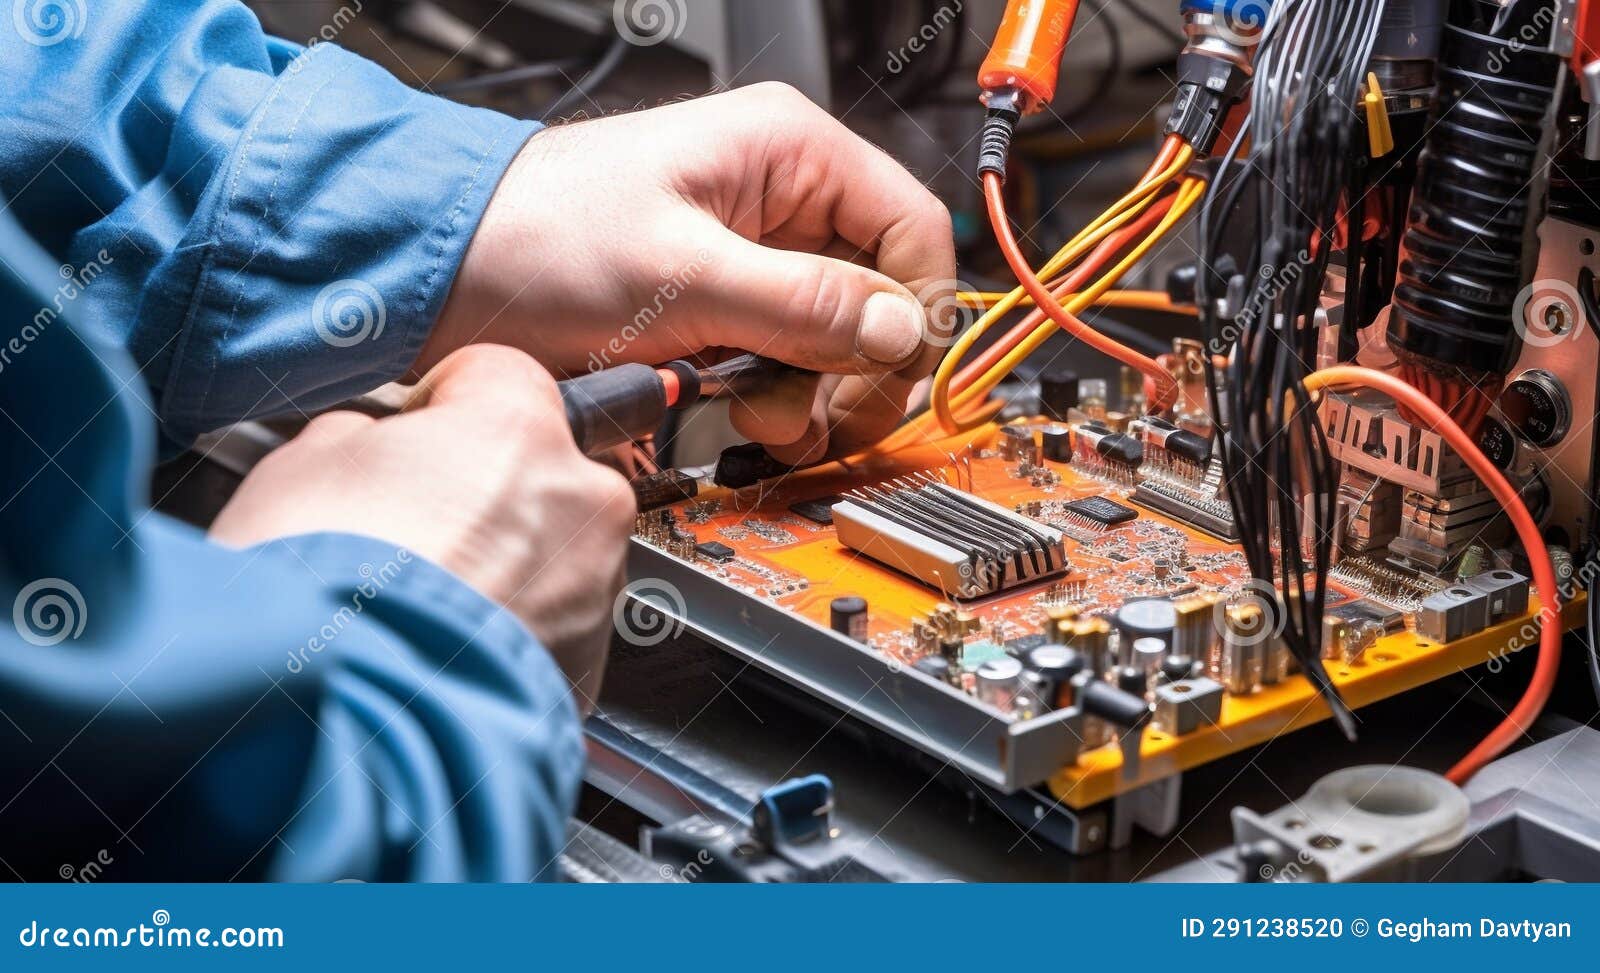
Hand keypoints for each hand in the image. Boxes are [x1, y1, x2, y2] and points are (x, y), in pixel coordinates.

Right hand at [210, 345, 635, 708]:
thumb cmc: (319, 594)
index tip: (417, 434)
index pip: (501, 374)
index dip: (448, 404)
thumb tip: (370, 444)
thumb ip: (360, 437)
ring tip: (418, 602)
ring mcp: (594, 589)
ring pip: (554, 551)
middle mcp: (577, 502)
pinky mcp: (589, 668)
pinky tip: (442, 648)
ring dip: (502, 567)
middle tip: (408, 530)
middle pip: (540, 468)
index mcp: (516, 428)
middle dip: (484, 492)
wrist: (341, 722)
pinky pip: (554, 627)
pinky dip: (510, 632)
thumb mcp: (303, 467)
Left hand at [425, 82, 957, 463]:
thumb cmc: (532, 238)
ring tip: (751, 414)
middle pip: (880, 296)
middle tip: (818, 415)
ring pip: (836, 340)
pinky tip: (732, 412)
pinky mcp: (720, 306)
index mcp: (789, 151)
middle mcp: (781, 198)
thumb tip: (897, 333)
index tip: (883, 381)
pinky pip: (782, 361)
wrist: (438, 278)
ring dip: (807, 394)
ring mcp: (752, 255)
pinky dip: (770, 400)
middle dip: (854, 368)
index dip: (911, 315)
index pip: (913, 229)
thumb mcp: (680, 275)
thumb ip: (801, 306)